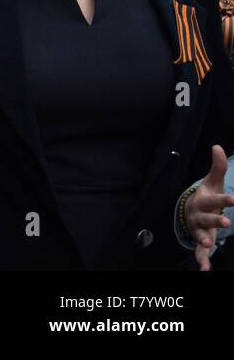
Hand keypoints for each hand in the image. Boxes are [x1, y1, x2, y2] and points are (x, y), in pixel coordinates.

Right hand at [186, 145, 233, 270]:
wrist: (189, 211)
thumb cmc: (206, 196)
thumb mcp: (213, 182)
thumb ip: (217, 167)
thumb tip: (217, 146)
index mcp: (204, 200)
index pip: (215, 199)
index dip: (225, 200)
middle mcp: (199, 215)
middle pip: (207, 218)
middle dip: (215, 220)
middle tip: (226, 222)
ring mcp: (198, 229)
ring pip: (201, 234)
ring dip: (204, 240)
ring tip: (209, 244)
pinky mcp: (200, 241)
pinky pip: (199, 252)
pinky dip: (202, 260)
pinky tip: (206, 269)